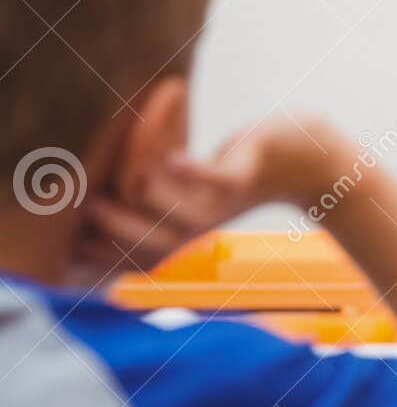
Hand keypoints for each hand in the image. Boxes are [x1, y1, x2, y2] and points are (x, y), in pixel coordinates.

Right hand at [70, 117, 348, 284]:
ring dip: (142, 175)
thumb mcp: (196, 175)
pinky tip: (170, 158)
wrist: (313, 156)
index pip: (139, 249)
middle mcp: (205, 221)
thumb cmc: (247, 162)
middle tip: (83, 203)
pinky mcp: (250, 173)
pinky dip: (191, 171)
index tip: (73, 244)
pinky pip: (216, 179)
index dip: (105, 251)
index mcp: (187, 225)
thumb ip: (157, 173)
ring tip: (118, 155)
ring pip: (174, 205)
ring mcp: (227, 200)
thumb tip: (111, 168)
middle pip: (151, 238)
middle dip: (114, 225)